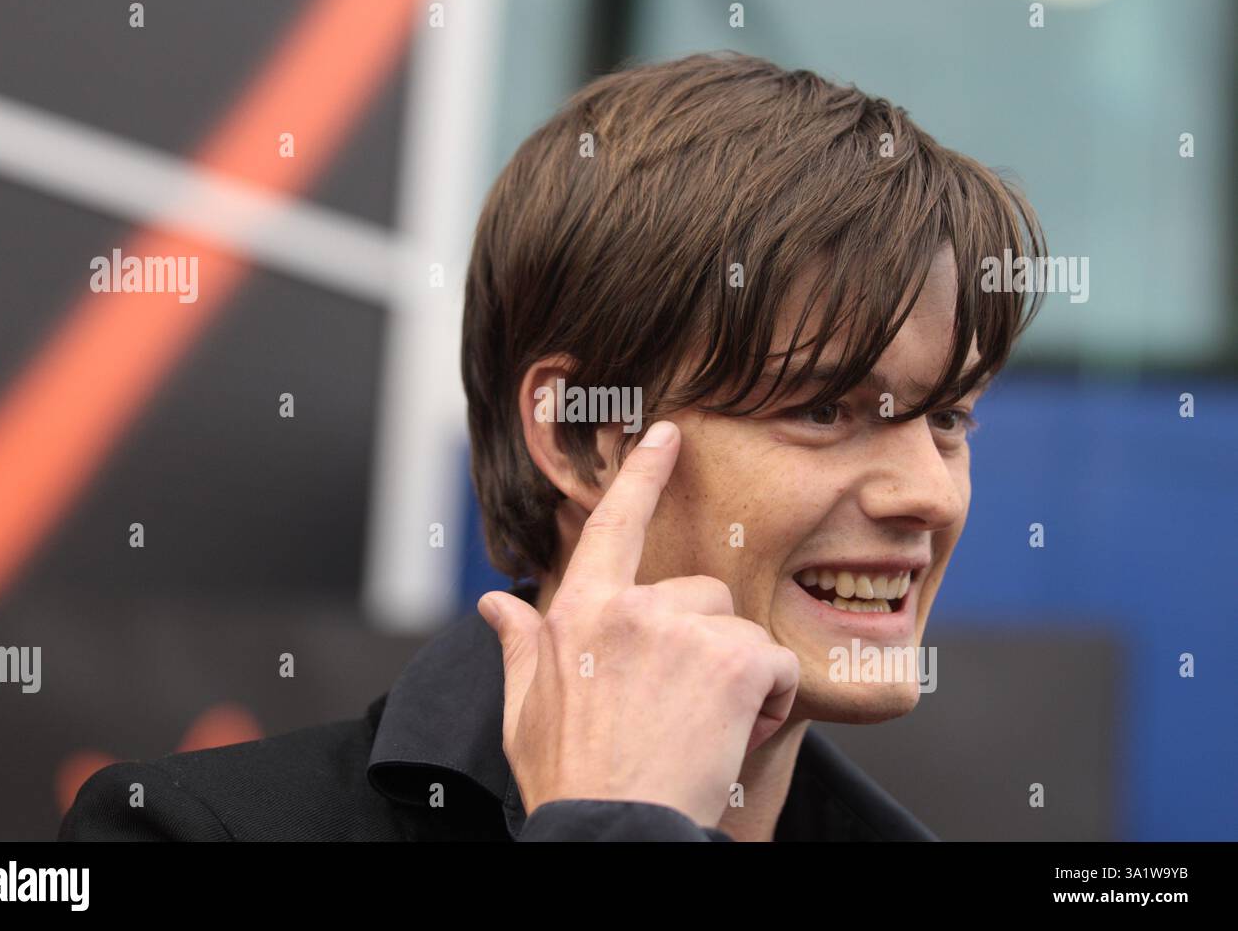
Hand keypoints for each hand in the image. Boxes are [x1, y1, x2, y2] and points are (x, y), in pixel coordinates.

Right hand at [477, 419, 799, 828]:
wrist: (613, 833)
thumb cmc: (571, 778)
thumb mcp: (526, 710)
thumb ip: (519, 645)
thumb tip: (495, 602)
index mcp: (579, 613)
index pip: (614, 526)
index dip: (642, 474)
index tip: (666, 433)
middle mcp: (630, 610)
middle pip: (697, 591)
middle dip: (701, 640)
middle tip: (680, 703)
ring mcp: (681, 631)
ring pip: (734, 628)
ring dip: (732, 672)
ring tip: (702, 725)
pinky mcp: (729, 660)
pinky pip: (769, 663)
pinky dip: (764, 699)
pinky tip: (732, 734)